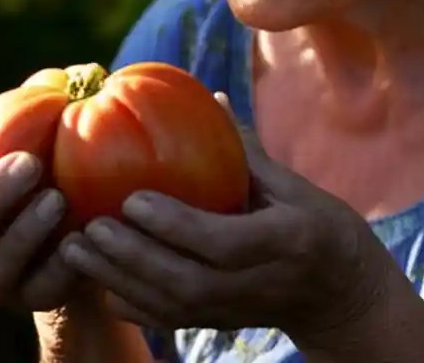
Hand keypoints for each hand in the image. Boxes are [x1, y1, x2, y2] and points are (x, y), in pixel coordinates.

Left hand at [61, 93, 391, 340]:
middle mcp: (263, 282)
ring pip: (171, 307)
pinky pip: (171, 322)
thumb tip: (208, 98)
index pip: (225, 242)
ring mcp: (241, 311)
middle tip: (88, 227)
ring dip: (119, 281)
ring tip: (77, 250)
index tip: (133, 200)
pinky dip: (132, 305)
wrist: (345, 298)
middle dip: (132, 258)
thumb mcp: (298, 187)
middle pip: (188, 282)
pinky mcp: (224, 325)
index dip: (176, 225)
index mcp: (289, 241)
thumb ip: (248, 153)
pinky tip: (99, 282)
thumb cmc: (325, 228)